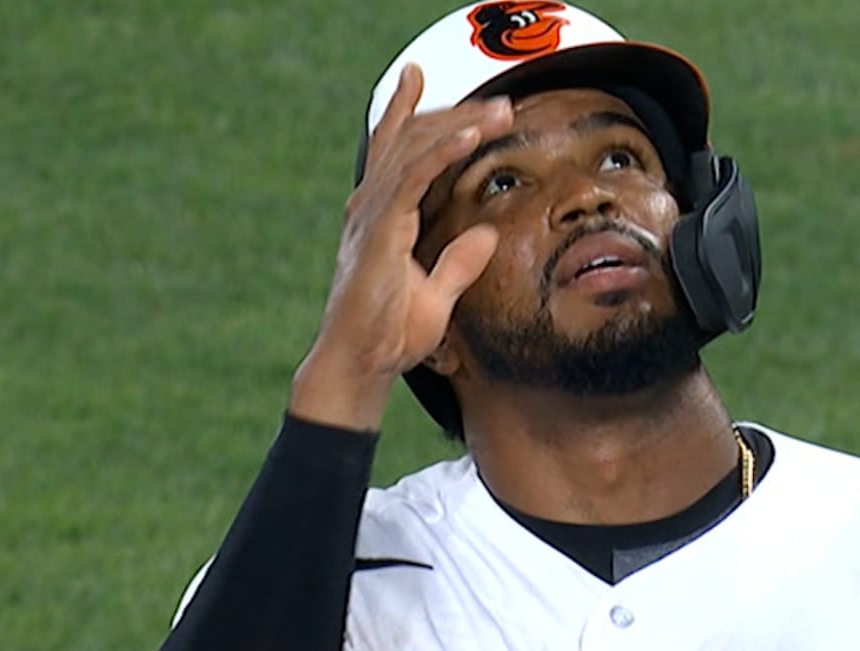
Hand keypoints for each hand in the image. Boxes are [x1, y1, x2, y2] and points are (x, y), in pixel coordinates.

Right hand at [290, 64, 513, 430]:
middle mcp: (370, 208)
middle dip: (453, 115)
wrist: (359, 365)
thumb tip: (486, 234)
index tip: (418, 77)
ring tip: (500, 112)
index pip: (395, 152)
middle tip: (500, 104)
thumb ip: (459, 263)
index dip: (406, 112)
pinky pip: (412, 180)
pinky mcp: (380, 233)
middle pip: (409, 141)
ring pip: (414, 151)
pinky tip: (471, 137)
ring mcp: (371, 217)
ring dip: (460, 126)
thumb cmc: (388, 337)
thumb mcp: (436, 296)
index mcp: (380, 217)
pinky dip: (441, 154)